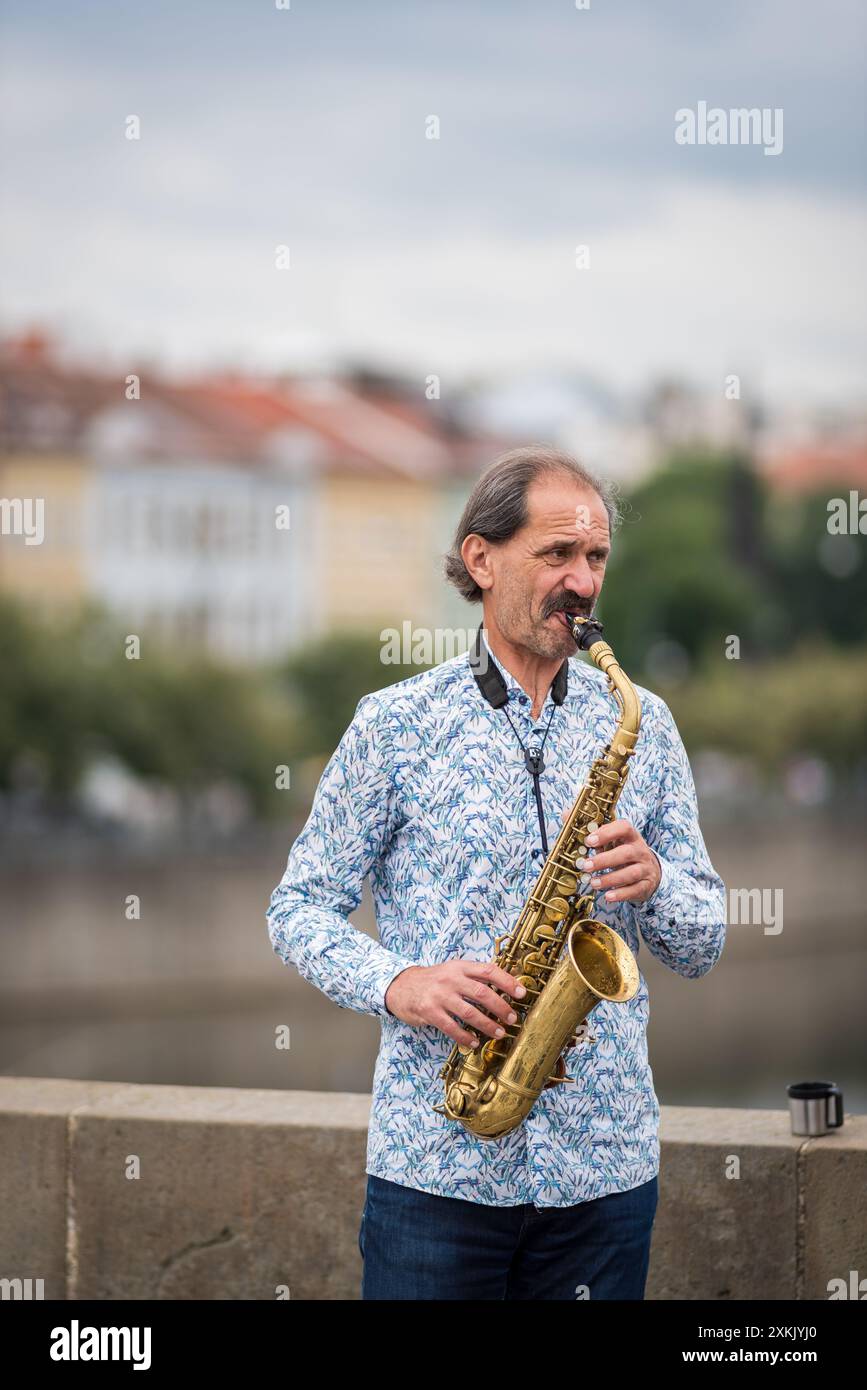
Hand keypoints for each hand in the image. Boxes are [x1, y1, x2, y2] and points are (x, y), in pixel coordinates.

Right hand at [385, 960, 527, 1047]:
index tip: (522, 993)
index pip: (488, 971)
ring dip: (487, 1024)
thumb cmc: (433, 980)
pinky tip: (473, 1042)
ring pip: (469, 1012)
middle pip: (482, 993)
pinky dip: (464, 1037)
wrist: (401, 986)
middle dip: (501, 1007)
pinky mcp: (429, 1011)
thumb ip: (473, 977)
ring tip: (499, 1033)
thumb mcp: (453, 970)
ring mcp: (439, 995)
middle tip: (512, 1018)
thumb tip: (503, 989)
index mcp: (460, 967)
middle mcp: (450, 979)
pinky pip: (451, 1027)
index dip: (507, 981)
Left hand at [576, 818, 661, 904]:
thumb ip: (589, 829)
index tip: (589, 841)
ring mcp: (645, 868)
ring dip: (610, 879)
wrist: (649, 872)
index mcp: (630, 836)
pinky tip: (608, 896)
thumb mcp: (610, 840)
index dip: (606, 833)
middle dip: (604, 860)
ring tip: (593, 883)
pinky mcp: (646, 885)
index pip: (624, 828)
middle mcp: (640, 850)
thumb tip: (565, 814)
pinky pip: (635, 890)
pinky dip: (621, 894)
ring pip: (631, 873)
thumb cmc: (623, 853)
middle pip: (626, 853)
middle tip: (585, 866)